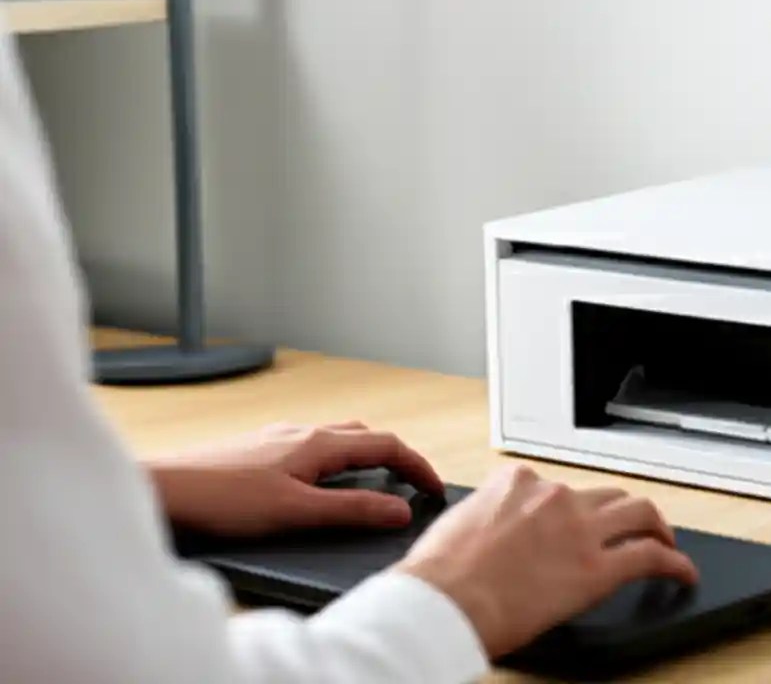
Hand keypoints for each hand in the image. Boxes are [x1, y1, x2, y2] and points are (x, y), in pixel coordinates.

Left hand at [147, 421, 442, 536]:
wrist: (162, 488)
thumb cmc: (221, 498)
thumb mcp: (296, 512)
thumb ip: (351, 510)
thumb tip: (399, 509)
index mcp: (318, 443)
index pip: (387, 445)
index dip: (417, 465)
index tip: (434, 488)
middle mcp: (302, 432)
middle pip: (365, 435)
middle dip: (395, 456)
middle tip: (411, 483)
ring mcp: (278, 438)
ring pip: (337, 438)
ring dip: (365, 455)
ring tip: (374, 483)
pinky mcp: (258, 450)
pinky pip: (312, 446)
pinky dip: (334, 460)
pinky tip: (319, 482)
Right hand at [395, 463, 698, 657]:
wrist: (443, 602)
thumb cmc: (438, 577)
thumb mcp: (457, 525)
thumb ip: (487, 518)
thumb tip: (490, 532)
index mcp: (516, 483)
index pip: (555, 485)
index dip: (570, 507)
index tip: (572, 521)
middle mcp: (554, 497)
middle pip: (605, 494)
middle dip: (620, 510)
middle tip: (630, 525)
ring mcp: (580, 529)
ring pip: (638, 513)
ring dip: (655, 525)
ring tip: (664, 540)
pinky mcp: (598, 569)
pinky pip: (650, 557)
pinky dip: (674, 563)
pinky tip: (682, 572)